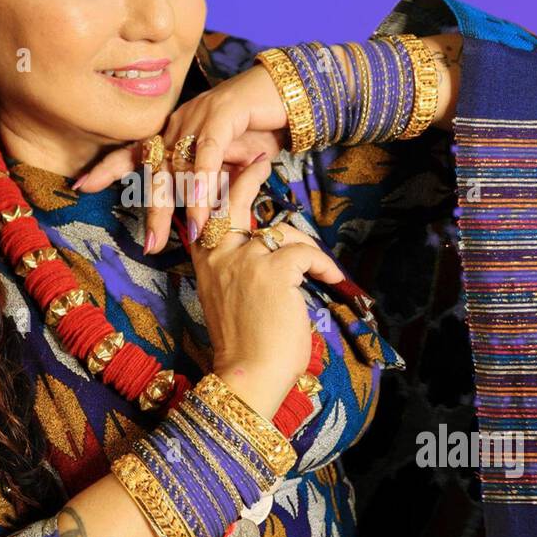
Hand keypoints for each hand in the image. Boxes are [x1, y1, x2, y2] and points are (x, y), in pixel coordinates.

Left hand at [72, 62, 288, 251]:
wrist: (288, 95)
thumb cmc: (256, 131)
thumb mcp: (229, 166)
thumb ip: (211, 188)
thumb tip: (198, 221)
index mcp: (174, 134)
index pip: (135, 152)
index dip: (109, 168)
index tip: (82, 184)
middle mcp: (178, 124)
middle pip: (157, 170)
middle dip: (152, 209)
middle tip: (149, 244)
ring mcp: (197, 117)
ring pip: (181, 167)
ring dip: (184, 206)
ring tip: (186, 238)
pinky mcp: (221, 116)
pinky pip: (206, 156)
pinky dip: (203, 185)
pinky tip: (202, 210)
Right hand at [190, 154, 343, 420]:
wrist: (247, 375)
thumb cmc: (245, 346)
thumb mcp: (230, 301)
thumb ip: (239, 271)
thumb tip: (268, 250)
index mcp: (206, 264)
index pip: (207, 216)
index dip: (221, 190)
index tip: (232, 171)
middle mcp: (219, 255)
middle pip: (232, 202)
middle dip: (247, 177)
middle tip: (262, 161)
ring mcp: (245, 259)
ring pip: (282, 232)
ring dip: (306, 247)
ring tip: (321, 269)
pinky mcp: (273, 270)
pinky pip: (306, 253)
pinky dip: (323, 265)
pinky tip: (330, 280)